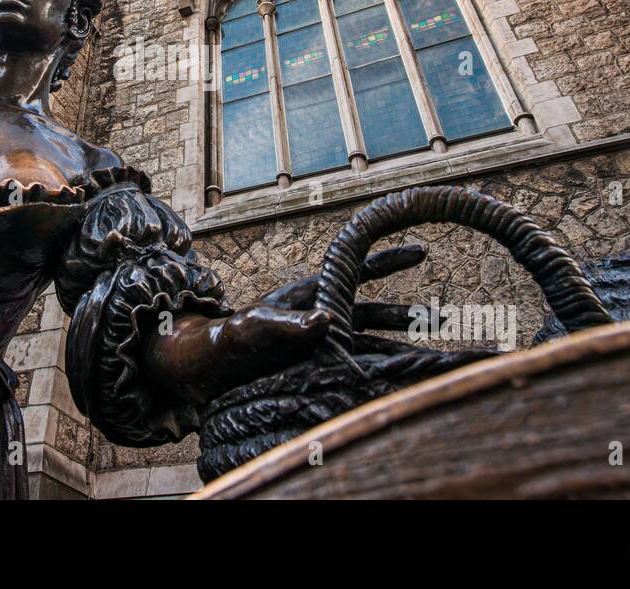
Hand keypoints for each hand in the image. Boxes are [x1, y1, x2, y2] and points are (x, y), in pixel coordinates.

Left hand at [143, 243, 425, 404]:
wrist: (192, 371)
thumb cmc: (217, 342)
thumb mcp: (249, 329)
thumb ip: (285, 324)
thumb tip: (327, 320)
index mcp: (302, 298)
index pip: (349, 271)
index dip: (383, 259)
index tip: (417, 249)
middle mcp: (310, 319)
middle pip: (365, 307)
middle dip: (400, 310)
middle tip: (436, 315)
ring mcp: (309, 346)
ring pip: (360, 339)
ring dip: (388, 342)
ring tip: (420, 349)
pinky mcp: (304, 371)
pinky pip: (345, 366)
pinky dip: (368, 369)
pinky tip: (386, 379)